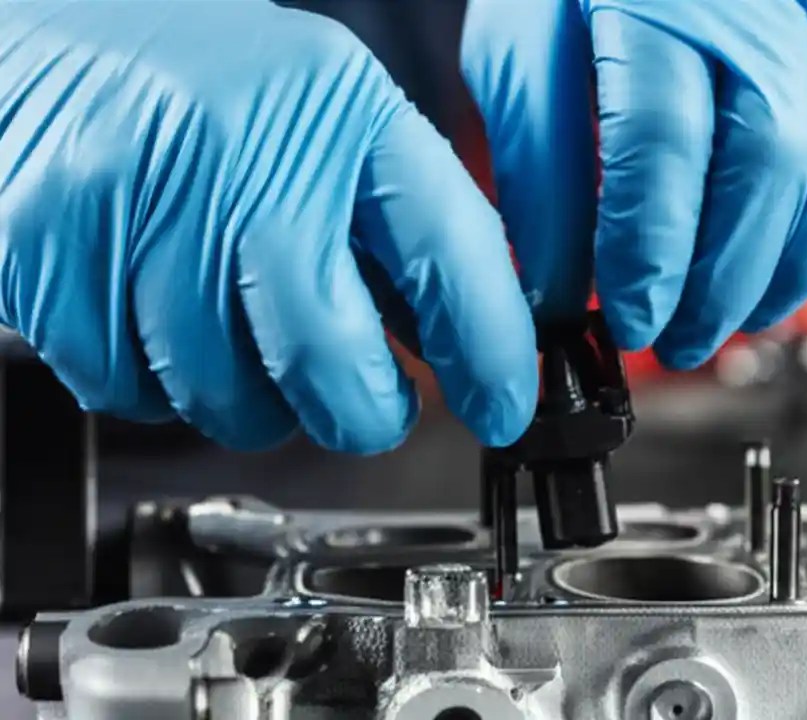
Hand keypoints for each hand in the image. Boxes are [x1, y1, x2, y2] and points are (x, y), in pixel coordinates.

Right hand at [0, 1, 537, 451]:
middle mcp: (242, 148)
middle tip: (364, 410)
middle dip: (362, 414)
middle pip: (327, 352)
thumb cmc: (194, 83)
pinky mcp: (48, 250)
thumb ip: (390, 221)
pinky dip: (156, 388)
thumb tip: (453, 342)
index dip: (490, 347)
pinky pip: (127, 389)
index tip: (503, 406)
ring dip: (250, 404)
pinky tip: (160, 326)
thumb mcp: (319, 117)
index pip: (449, 244)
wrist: (37, 30)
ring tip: (241, 344)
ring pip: (222, 392)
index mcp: (335, 106)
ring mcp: (139, 199)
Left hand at [463, 0, 806, 368]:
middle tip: (683, 336)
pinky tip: (804, 229)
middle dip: (728, 277)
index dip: (652, 253)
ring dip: (803, 255)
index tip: (630, 320)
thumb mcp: (522, 50)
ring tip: (745, 310)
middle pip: (772, 155)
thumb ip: (540, 173)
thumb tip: (559, 296)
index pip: (662, 140)